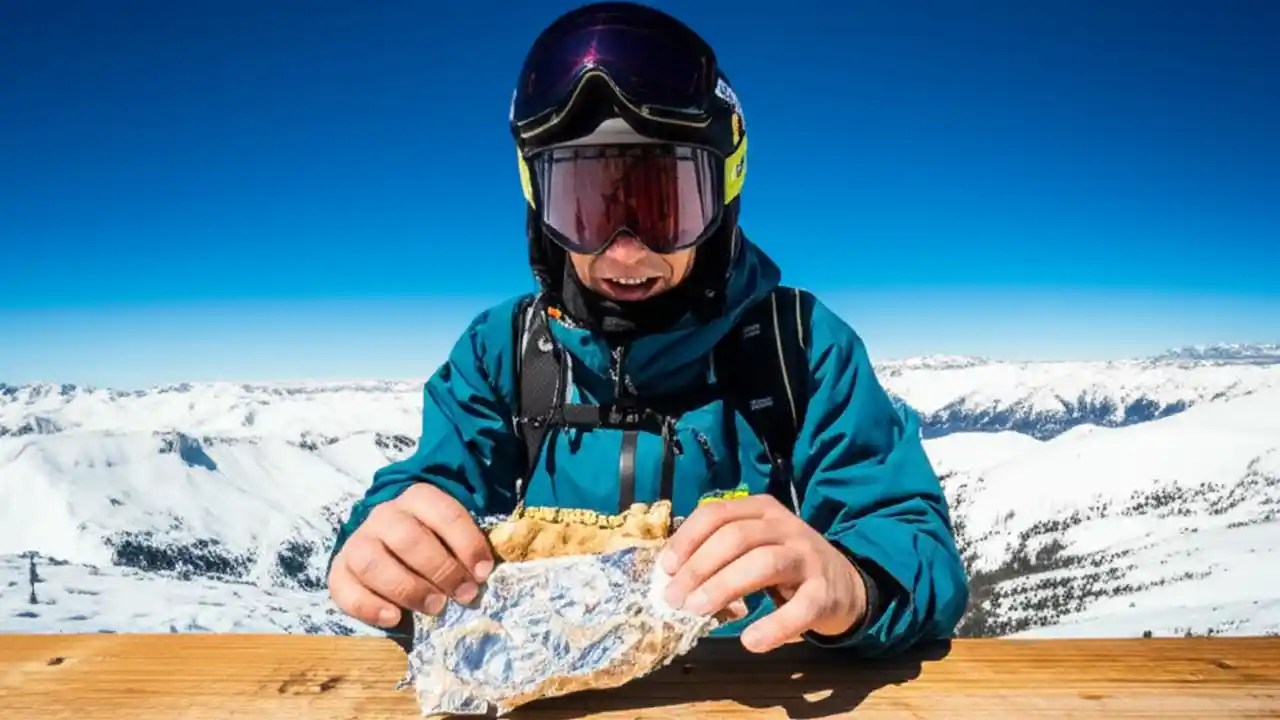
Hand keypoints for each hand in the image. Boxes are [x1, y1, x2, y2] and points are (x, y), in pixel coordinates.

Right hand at [328, 483, 493, 627]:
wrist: (390, 542)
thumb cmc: (434, 542)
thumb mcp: (453, 535)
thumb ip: (466, 549)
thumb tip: (482, 575)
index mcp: (419, 499)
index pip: (444, 513)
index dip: (467, 543)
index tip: (483, 572)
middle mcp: (385, 515)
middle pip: (408, 538)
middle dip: (440, 570)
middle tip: (462, 594)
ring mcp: (359, 541)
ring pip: (373, 561)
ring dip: (407, 588)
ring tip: (434, 607)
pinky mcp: (340, 569)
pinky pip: (344, 588)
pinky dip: (369, 607)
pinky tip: (394, 618)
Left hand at [660, 494, 866, 652]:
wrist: (844, 584)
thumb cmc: (785, 565)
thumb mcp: (754, 547)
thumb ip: (719, 556)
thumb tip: (674, 580)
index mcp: (761, 511)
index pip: (717, 513)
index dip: (687, 539)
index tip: (666, 568)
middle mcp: (784, 526)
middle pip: (735, 537)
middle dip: (698, 567)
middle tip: (675, 598)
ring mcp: (807, 556)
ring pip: (762, 563)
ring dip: (723, 586)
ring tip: (697, 611)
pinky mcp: (824, 592)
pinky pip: (800, 608)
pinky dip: (773, 626)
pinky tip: (750, 641)